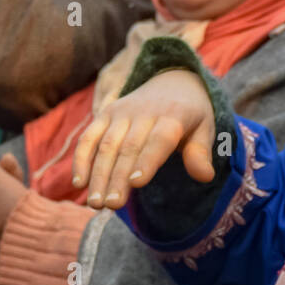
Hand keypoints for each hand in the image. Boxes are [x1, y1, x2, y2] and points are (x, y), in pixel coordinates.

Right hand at [73, 68, 217, 209]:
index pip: (159, 140)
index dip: (147, 161)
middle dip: (118, 178)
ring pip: (106, 145)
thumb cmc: (191, 114)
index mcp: (174, 115)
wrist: (172, 79)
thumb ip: (200, 153)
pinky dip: (82, 158)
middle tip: (112, 205)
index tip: (136, 184)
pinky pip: (89, 137)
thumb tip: (205, 177)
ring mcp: (121, 112)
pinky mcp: (105, 114)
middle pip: (128, 147)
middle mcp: (144, 112)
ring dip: (98, 174)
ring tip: (96, 203)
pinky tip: (79, 183)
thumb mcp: (205, 128)